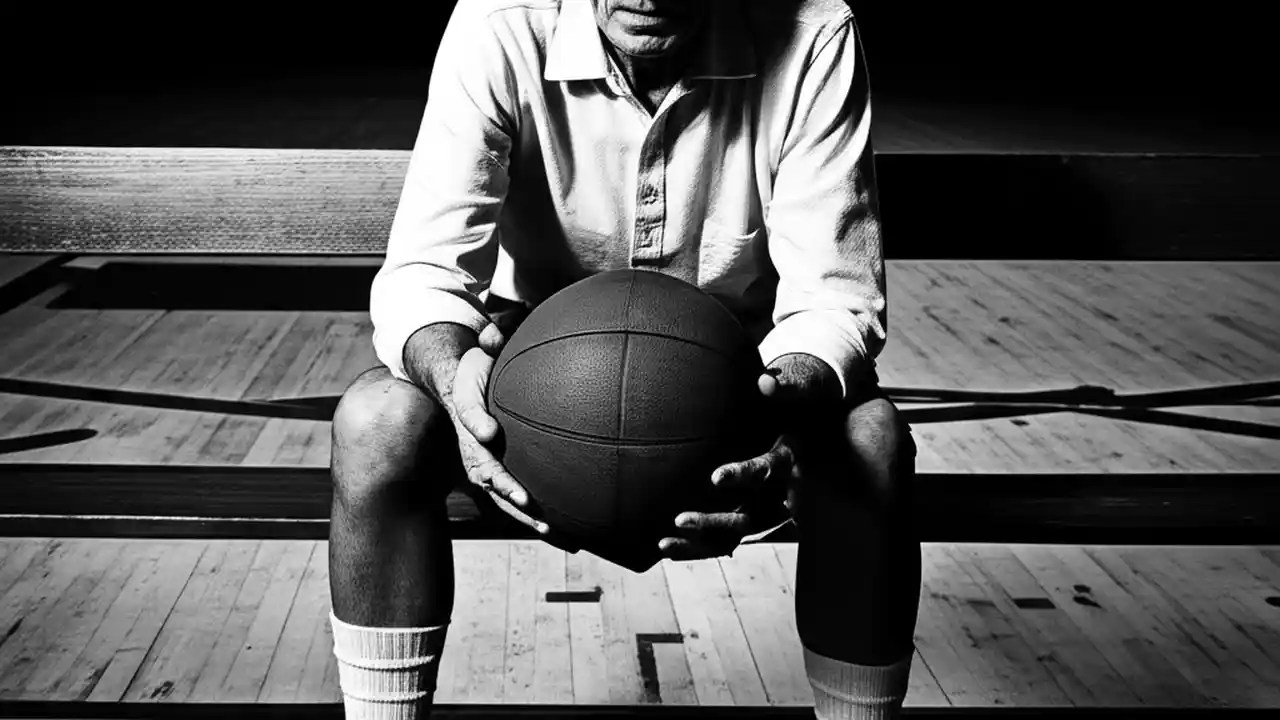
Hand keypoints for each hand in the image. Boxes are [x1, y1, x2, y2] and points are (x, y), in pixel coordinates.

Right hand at [423, 322, 572, 548]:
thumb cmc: (477, 365)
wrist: (459, 386)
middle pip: (483, 469)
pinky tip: (567, 536)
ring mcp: (483, 461)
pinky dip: (536, 518)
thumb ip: (492, 337)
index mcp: (466, 409)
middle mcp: (471, 441)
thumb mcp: (481, 348)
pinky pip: (517, 499)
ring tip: (552, 532)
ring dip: (524, 515)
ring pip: (500, 494)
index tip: (490, 433)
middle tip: (528, 502)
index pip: (468, 415)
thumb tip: (496, 333)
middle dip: (505, 488)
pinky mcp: (499, 473)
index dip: (476, 423)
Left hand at [658, 353, 840, 560]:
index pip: (769, 469)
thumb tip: (766, 382)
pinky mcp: (752, 515)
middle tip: (680, 519)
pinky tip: (665, 546)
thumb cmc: (805, 404)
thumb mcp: (805, 390)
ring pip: (735, 536)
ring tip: (663, 544)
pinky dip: (698, 545)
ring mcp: (767, 509)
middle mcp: (782, 492)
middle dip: (715, 521)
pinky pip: (726, 539)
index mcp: (791, 459)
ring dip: (700, 543)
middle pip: (751, 517)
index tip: (715, 477)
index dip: (744, 474)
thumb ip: (788, 388)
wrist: (820, 429)